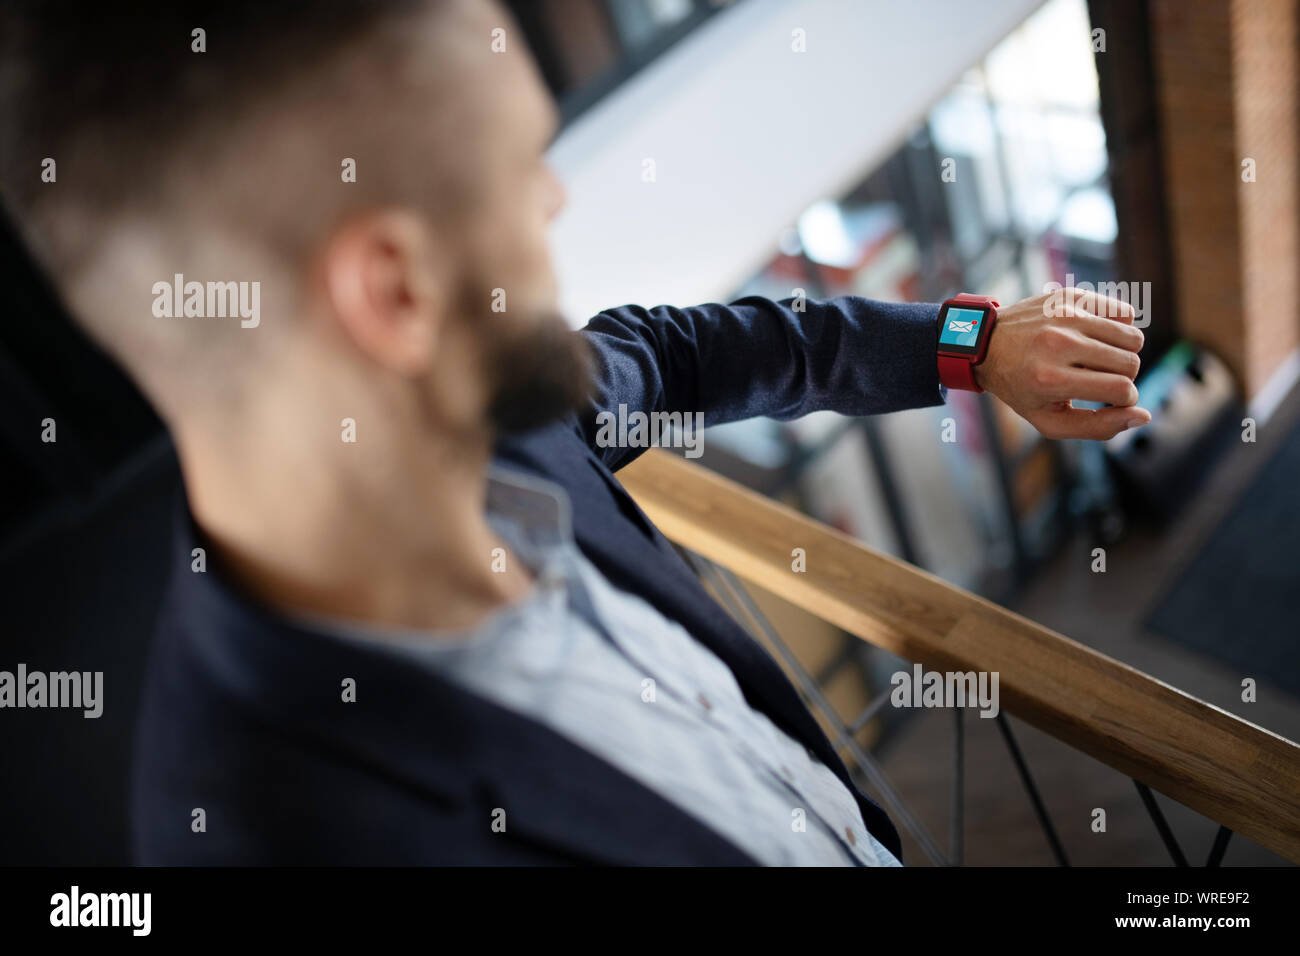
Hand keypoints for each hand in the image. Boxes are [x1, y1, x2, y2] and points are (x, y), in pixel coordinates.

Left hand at [972, 288, 1150, 440]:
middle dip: (1124, 377)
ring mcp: (1065, 315)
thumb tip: (1143, 416)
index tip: (1112, 400)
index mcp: (1051, 379)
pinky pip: (1124, 313)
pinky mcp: (1070, 297)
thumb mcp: (1049, 420)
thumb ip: (1097, 426)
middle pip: (1130, 362)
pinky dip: (1119, 328)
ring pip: (1132, 337)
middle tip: (1101, 379)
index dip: (1125, 399)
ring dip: (1124, 353)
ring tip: (1100, 360)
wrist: (986, 344)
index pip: (1121, 389)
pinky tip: (1096, 338)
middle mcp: (1058, 343)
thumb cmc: (1021, 388)